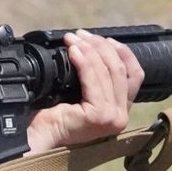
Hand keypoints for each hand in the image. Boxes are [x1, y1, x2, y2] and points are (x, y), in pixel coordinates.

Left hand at [26, 30, 142, 154]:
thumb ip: (96, 78)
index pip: (134, 76)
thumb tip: (95, 47)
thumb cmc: (53, 117)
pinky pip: (93, 79)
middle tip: (82, 35)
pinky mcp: (99, 115)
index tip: (106, 38)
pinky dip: (84, 61)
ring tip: (74, 39)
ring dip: (90, 49)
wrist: (37, 136)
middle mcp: (120, 116)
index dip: (123, 52)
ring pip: (108, 71)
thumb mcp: (82, 94)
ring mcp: (111, 117)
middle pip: (120, 70)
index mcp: (119, 111)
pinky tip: (73, 51)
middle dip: (101, 46)